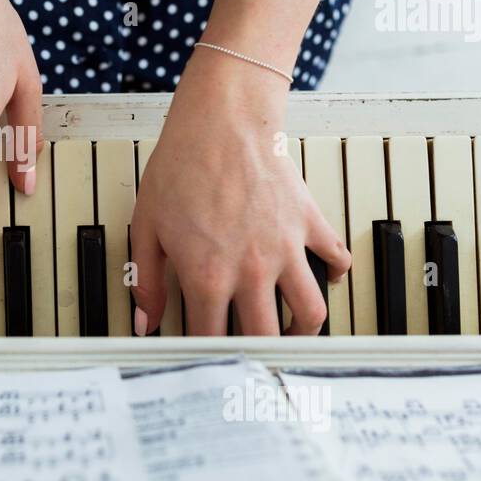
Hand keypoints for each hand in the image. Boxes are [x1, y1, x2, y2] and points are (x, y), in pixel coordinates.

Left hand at [130, 49, 349, 335]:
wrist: (221, 121)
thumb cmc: (182, 165)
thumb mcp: (147, 227)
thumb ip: (147, 280)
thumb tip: (145, 320)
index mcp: (207, 276)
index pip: (211, 339)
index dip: (206, 356)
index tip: (205, 359)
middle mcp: (251, 270)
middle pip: (265, 337)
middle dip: (257, 354)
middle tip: (252, 355)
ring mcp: (286, 249)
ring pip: (310, 311)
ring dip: (303, 329)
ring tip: (291, 331)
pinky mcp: (309, 223)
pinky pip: (335, 258)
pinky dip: (334, 273)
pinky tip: (324, 278)